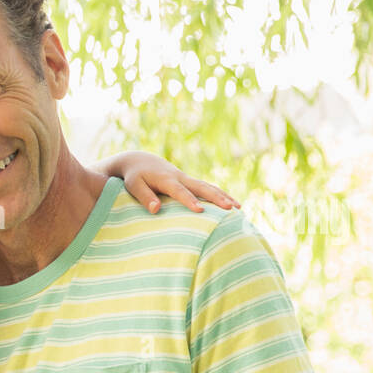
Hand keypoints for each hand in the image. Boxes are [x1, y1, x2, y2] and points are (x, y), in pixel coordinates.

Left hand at [102, 151, 240, 214]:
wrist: (140, 161)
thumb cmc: (134, 177)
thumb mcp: (134, 186)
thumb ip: (144, 197)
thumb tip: (156, 209)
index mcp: (166, 179)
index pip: (180, 191)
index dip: (190, 201)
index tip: (200, 211)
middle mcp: (180, 177)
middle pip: (201, 187)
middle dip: (216, 198)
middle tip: (230, 208)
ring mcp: (187, 179)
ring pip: (208, 187)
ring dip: (223, 196)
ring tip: (238, 208)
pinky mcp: (190, 182)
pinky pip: (207, 188)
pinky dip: (220, 195)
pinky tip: (232, 204)